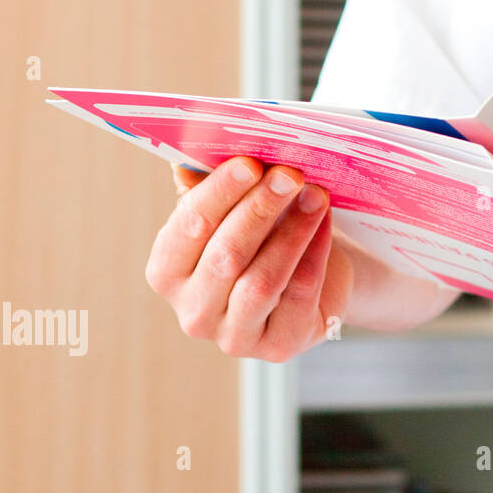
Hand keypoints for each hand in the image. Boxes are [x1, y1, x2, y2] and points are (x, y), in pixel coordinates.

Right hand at [145, 156, 352, 361]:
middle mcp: (193, 311)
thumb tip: (198, 145)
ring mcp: (234, 336)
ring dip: (292, 232)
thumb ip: (212, 185)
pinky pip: (298, 296)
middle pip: (226, 255)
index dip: (217, 193)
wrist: (316, 280)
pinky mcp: (278, 347)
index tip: (250, 162)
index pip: (186, 229)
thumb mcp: (236, 211)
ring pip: (261, 280)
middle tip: (290, 174)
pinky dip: (314, 255)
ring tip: (316, 194)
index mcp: (168, 272)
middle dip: (259, 209)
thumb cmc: (266, 237)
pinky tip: (324, 224)